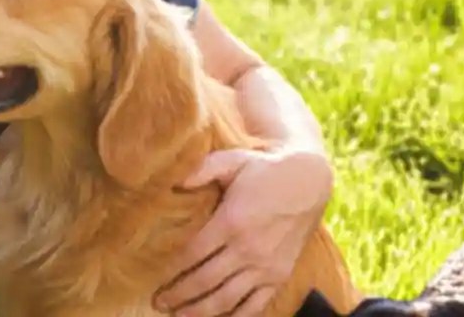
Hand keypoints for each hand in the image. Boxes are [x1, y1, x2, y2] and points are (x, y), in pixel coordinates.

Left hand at [152, 148, 333, 316]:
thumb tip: (173, 182)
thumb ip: (201, 171)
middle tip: (159, 303)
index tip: (155, 279)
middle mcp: (248, 249)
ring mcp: (265, 266)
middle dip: (179, 295)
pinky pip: (256, 305)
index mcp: (231, 222)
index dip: (171, 270)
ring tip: (181, 316)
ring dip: (201, 311)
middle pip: (205, 280)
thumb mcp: (231, 161)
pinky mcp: (280, 276)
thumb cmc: (264, 170)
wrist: (308, 181)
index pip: (192, 254)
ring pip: (227, 298)